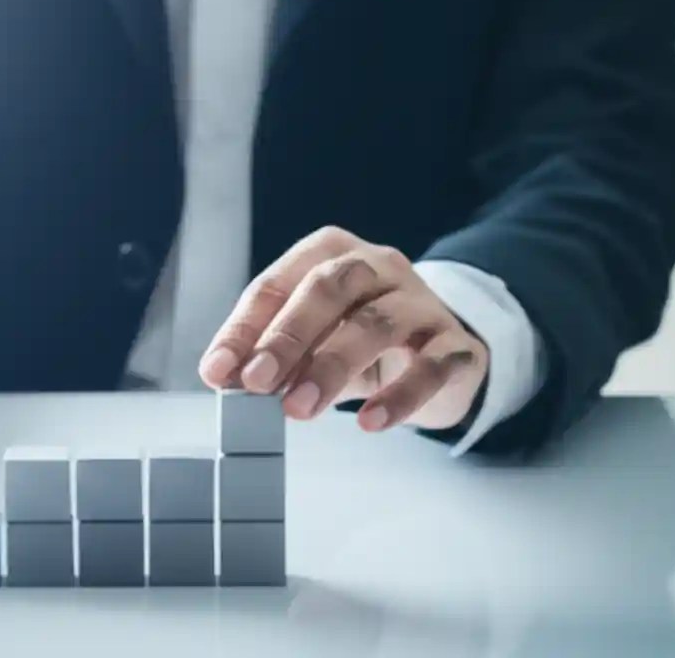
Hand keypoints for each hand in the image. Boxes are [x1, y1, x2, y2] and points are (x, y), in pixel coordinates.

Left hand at [198, 227, 486, 432]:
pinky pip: (431, 366)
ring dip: (331, 366)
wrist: (442, 354)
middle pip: (329, 287)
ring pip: (376, 323)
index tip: (218, 370)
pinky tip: (371, 422)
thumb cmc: (358, 338)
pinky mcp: (455, 344)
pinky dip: (399, 395)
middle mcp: (378, 265)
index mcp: (331, 253)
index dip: (245, 327)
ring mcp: (421, 301)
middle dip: (286, 336)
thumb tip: (225, 376)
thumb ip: (272, 354)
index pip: (278, 283)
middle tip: (256, 382)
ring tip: (299, 408)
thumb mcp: (311, 341)